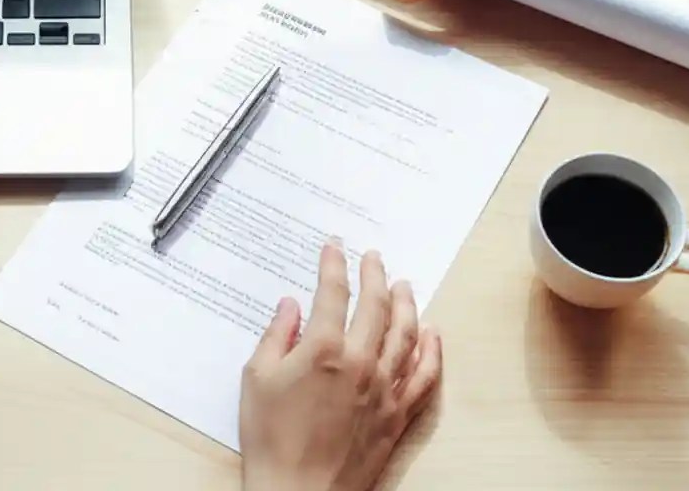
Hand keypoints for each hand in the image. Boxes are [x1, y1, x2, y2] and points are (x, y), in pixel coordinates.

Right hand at [239, 239, 442, 490]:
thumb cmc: (271, 440)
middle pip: (376, 305)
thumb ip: (276, 336)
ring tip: (404, 284)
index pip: (334, 292)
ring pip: (406, 333)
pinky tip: (432, 334)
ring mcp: (384, 388)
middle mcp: (360, 362)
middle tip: (373, 257)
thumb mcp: (256, 379)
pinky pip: (424, 375)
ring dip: (406, 303)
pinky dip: (432, 351)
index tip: (334, 248)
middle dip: (374, 275)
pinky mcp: (398, 414)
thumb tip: (290, 307)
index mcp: (323, 349)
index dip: (334, 264)